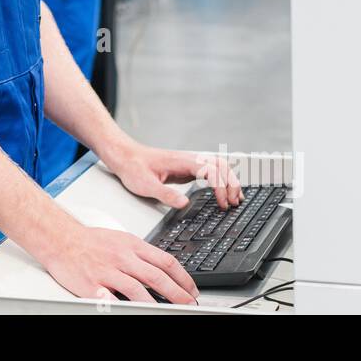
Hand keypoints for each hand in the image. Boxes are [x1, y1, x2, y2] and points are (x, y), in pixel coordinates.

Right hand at [39, 225, 199, 304]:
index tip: (192, 289)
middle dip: (178, 294)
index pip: (166, 261)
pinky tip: (132, 311)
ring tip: (167, 312)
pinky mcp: (92, 285)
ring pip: (137, 290)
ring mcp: (107, 272)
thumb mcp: (121, 239)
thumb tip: (163, 268)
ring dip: (156, 304)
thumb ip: (141, 253)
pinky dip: (121, 306)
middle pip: (157, 277)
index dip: (183, 277)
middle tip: (188, 304)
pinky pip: (110, 299)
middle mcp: (122, 258)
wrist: (61, 238)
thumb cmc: (90, 241)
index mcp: (132, 245)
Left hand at [106, 141, 242, 210]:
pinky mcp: (187, 168)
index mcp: (182, 162)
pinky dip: (221, 180)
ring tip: (236, 199)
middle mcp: (189, 159)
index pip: (211, 171)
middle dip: (232, 183)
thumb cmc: (133, 168)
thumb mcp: (145, 185)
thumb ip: (165, 194)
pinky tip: (223, 192)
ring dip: (230, 181)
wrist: (124, 156)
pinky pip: (211, 171)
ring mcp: (189, 162)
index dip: (221, 187)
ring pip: (218, 166)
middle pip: (221, 166)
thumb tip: (184, 203)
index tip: (223, 203)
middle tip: (234, 203)